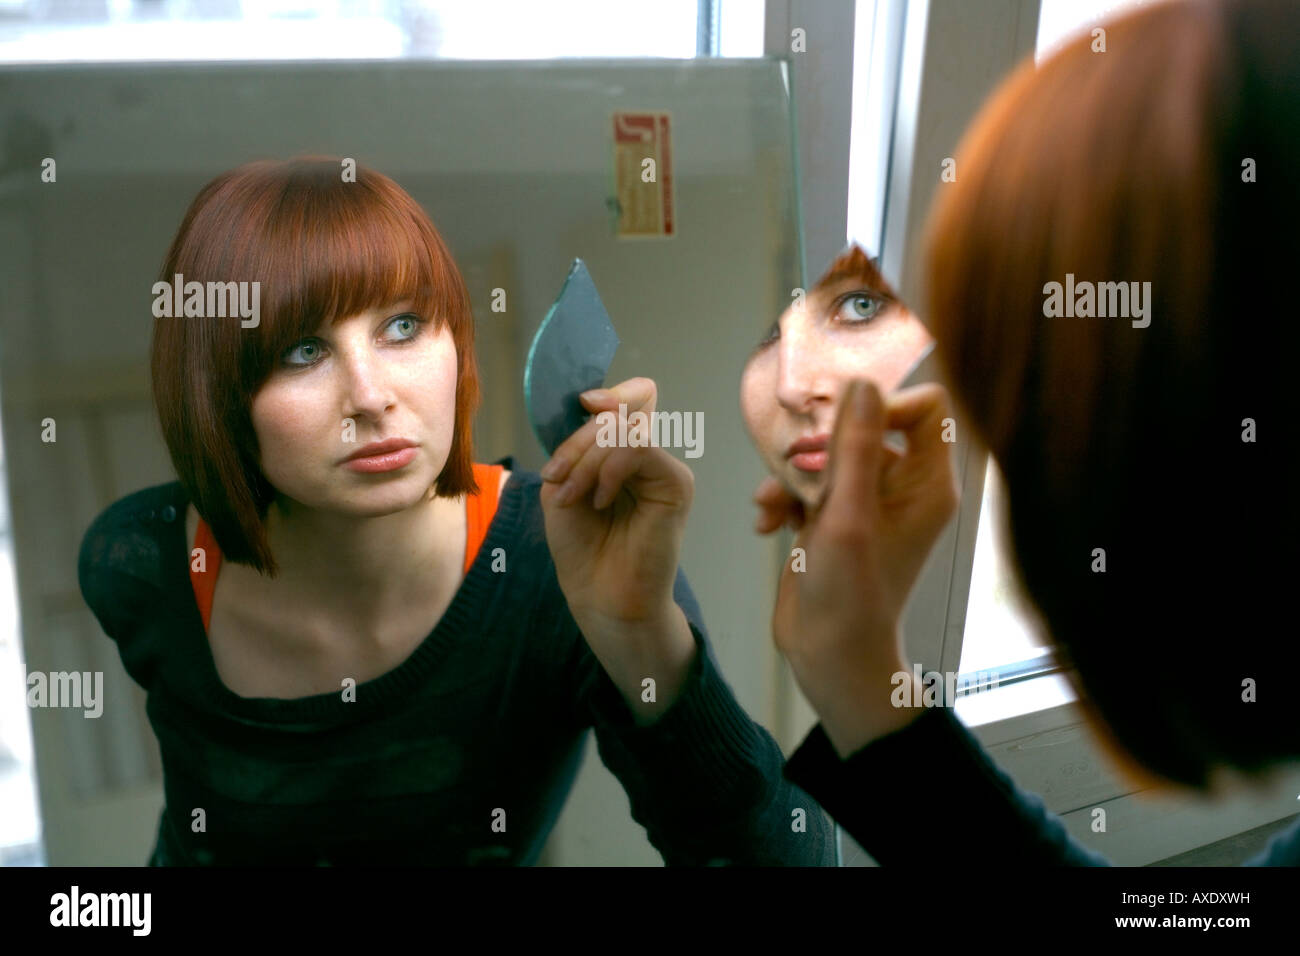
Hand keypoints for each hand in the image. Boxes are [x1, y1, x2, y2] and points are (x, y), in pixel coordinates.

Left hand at [539, 377, 696, 715]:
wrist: (600, 595)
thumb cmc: (582, 547)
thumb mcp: (564, 484)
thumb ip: (579, 445)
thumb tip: (598, 403)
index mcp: (623, 452)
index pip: (630, 398)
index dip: (610, 392)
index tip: (582, 404)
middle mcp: (648, 455)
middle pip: (620, 411)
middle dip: (579, 441)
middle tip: (556, 478)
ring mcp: (665, 468)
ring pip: (626, 429)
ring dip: (587, 459)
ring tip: (571, 497)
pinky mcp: (678, 484)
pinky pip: (641, 449)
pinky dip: (609, 469)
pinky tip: (598, 500)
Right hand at [761, 380, 959, 756]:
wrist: (829, 657)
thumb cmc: (850, 596)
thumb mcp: (848, 516)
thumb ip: (856, 448)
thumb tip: (862, 385)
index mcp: (928, 485)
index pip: (925, 409)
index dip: (882, 407)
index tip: (840, 428)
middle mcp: (905, 489)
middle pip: (868, 426)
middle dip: (823, 444)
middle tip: (795, 466)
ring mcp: (869, 504)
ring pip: (831, 455)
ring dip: (794, 474)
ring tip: (771, 504)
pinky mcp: (837, 519)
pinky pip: (810, 483)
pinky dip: (784, 497)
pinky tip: (767, 524)